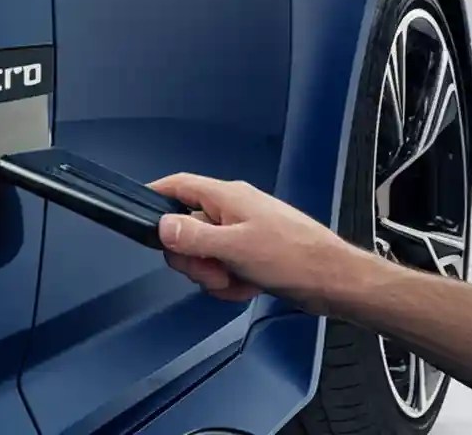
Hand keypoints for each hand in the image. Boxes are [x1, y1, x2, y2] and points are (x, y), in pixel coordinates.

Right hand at [151, 173, 371, 314]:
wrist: (333, 281)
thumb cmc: (291, 257)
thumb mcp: (233, 248)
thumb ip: (193, 237)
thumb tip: (162, 225)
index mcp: (227, 197)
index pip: (179, 185)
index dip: (156, 196)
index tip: (138, 214)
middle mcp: (232, 210)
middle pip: (186, 228)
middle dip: (193, 257)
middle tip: (212, 271)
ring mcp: (243, 232)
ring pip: (204, 253)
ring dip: (214, 274)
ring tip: (237, 280)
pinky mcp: (252, 253)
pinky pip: (224, 266)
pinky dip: (231, 281)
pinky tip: (248, 287)